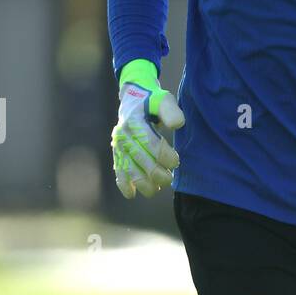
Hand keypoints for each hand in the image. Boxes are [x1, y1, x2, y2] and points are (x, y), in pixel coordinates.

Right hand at [111, 76, 184, 198]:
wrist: (134, 100)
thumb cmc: (153, 102)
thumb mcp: (163, 100)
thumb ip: (170, 111)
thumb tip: (177, 124)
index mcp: (135, 121)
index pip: (150, 143)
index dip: (165, 156)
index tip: (176, 161)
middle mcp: (124, 135)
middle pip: (141, 161)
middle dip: (158, 174)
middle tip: (170, 178)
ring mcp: (118, 146)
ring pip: (130, 171)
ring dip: (144, 184)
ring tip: (158, 188)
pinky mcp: (117, 154)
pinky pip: (119, 172)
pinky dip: (124, 185)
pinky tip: (132, 194)